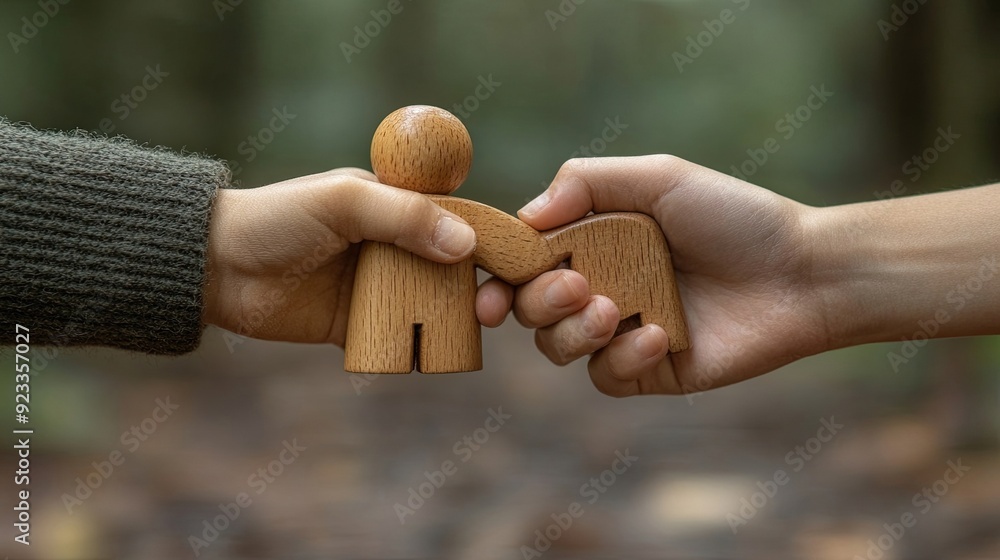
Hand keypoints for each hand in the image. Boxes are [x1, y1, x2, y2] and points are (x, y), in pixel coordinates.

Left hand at [203, 168, 476, 344]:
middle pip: (451, 267)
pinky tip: (430, 355)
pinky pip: (397, 339)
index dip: (488, 238)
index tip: (520, 261)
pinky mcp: (356, 326)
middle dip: (476, 286)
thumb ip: (403, 217)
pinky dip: (415, 347)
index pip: (455, 218)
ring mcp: (376, 287)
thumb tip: (466, 243)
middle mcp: (392, 246)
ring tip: (467, 333)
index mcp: (394, 205)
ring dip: (450, 319)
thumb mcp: (342, 205)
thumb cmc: (276, 220)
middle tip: (491, 308)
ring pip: (430, 305)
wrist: (214, 268)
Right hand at [476, 156, 830, 396]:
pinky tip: (660, 337)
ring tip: (614, 311)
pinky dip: (623, 358)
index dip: (496, 278)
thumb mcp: (660, 178)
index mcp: (593, 242)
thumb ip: (586, 183)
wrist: (801, 273)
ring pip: (558, 348)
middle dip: (539, 303)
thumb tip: (526, 215)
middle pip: (530, 309)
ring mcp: (621, 332)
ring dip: (573, 332)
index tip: (485, 289)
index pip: (525, 262)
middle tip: (577, 287)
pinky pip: (606, 378)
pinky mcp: (648, 371)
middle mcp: (599, 287)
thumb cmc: (734, 217)